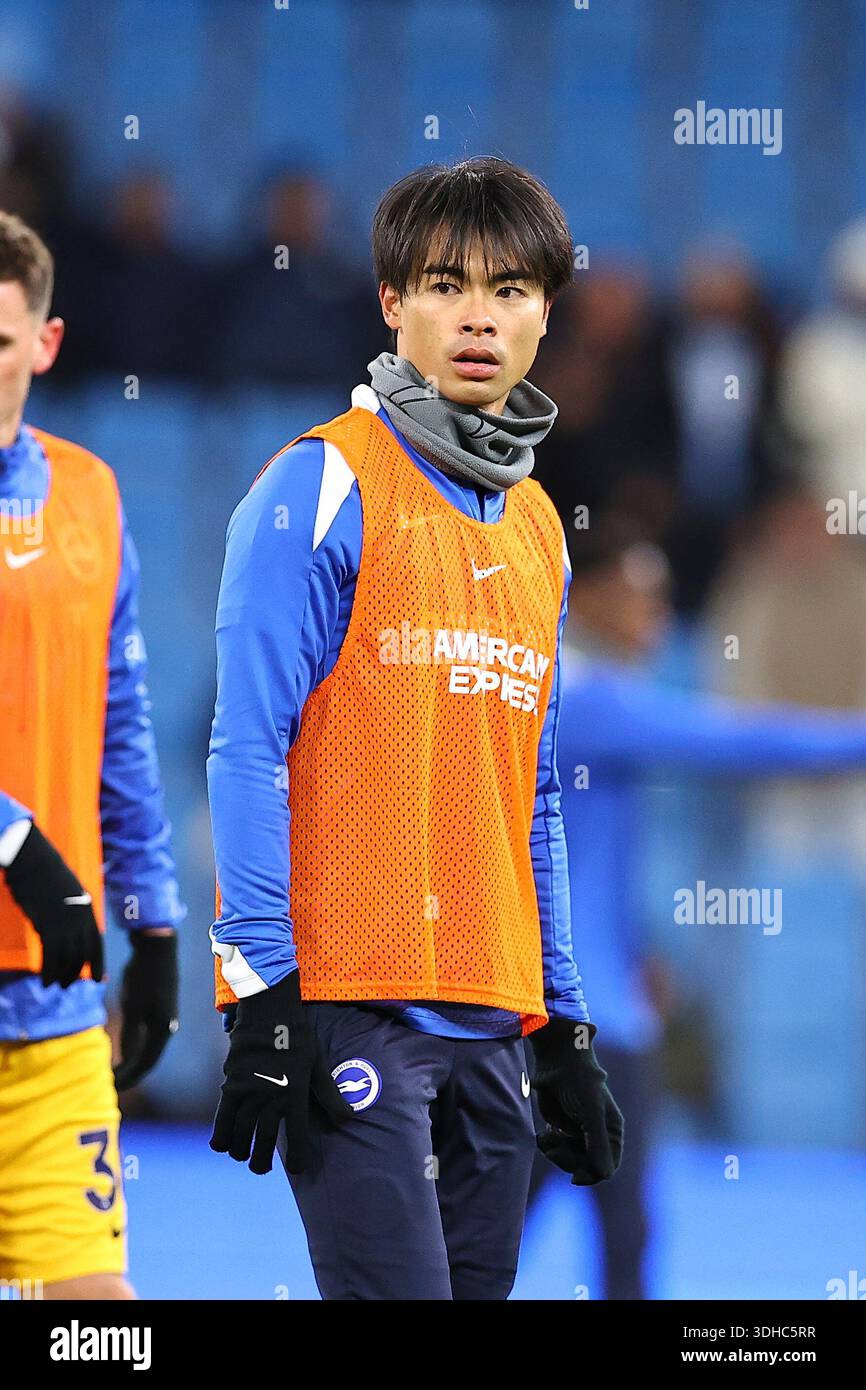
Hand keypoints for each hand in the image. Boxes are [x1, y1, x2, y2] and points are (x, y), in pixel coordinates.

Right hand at [3, 822, 103, 987]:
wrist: (34, 862)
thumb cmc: (46, 875)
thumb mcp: (67, 893)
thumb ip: (72, 911)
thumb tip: (69, 927)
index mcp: (87, 910)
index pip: (96, 943)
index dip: (98, 963)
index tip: (99, 980)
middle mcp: (80, 919)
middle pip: (83, 954)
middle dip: (77, 972)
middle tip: (68, 985)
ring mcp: (65, 923)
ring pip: (68, 958)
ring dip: (63, 975)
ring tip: (55, 985)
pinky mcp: (48, 926)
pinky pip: (51, 956)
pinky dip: (49, 971)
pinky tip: (45, 981)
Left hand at [113, 930, 178, 1090]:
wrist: (158, 947)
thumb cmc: (143, 976)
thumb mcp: (132, 1007)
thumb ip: (129, 1035)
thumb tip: (126, 1059)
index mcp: (162, 1030)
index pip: (144, 1064)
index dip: (127, 1078)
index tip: (110, 1087)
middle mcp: (168, 1027)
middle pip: (148, 1058)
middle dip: (131, 1073)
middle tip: (110, 1083)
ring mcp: (167, 1017)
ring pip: (150, 1047)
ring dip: (134, 1059)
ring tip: (116, 1068)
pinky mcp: (163, 1007)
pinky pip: (150, 1034)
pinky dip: (137, 1044)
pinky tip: (124, 1045)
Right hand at [210, 970, 352, 1174]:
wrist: (270, 1012)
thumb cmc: (298, 1038)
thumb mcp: (318, 1065)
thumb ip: (330, 1095)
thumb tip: (348, 1119)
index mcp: (296, 1095)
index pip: (297, 1139)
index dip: (298, 1160)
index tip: (297, 1169)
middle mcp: (271, 1099)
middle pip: (262, 1144)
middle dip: (261, 1163)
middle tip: (261, 1168)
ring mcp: (249, 1093)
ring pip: (240, 1136)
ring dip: (241, 1152)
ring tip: (243, 1155)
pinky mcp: (230, 1086)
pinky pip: (222, 1120)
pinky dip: (221, 1137)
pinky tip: (223, 1145)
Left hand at [528, 1018, 623, 1184]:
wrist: (556, 1061)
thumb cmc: (580, 1083)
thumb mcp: (592, 1114)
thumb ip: (598, 1144)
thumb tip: (604, 1176)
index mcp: (612, 1132)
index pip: (607, 1167)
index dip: (592, 1174)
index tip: (575, 1177)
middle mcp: (597, 1135)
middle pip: (585, 1166)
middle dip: (568, 1160)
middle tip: (553, 1150)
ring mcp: (578, 1132)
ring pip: (568, 1159)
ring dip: (555, 1152)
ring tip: (546, 1138)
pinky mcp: (561, 1127)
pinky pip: (555, 1148)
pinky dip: (547, 1145)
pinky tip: (542, 1135)